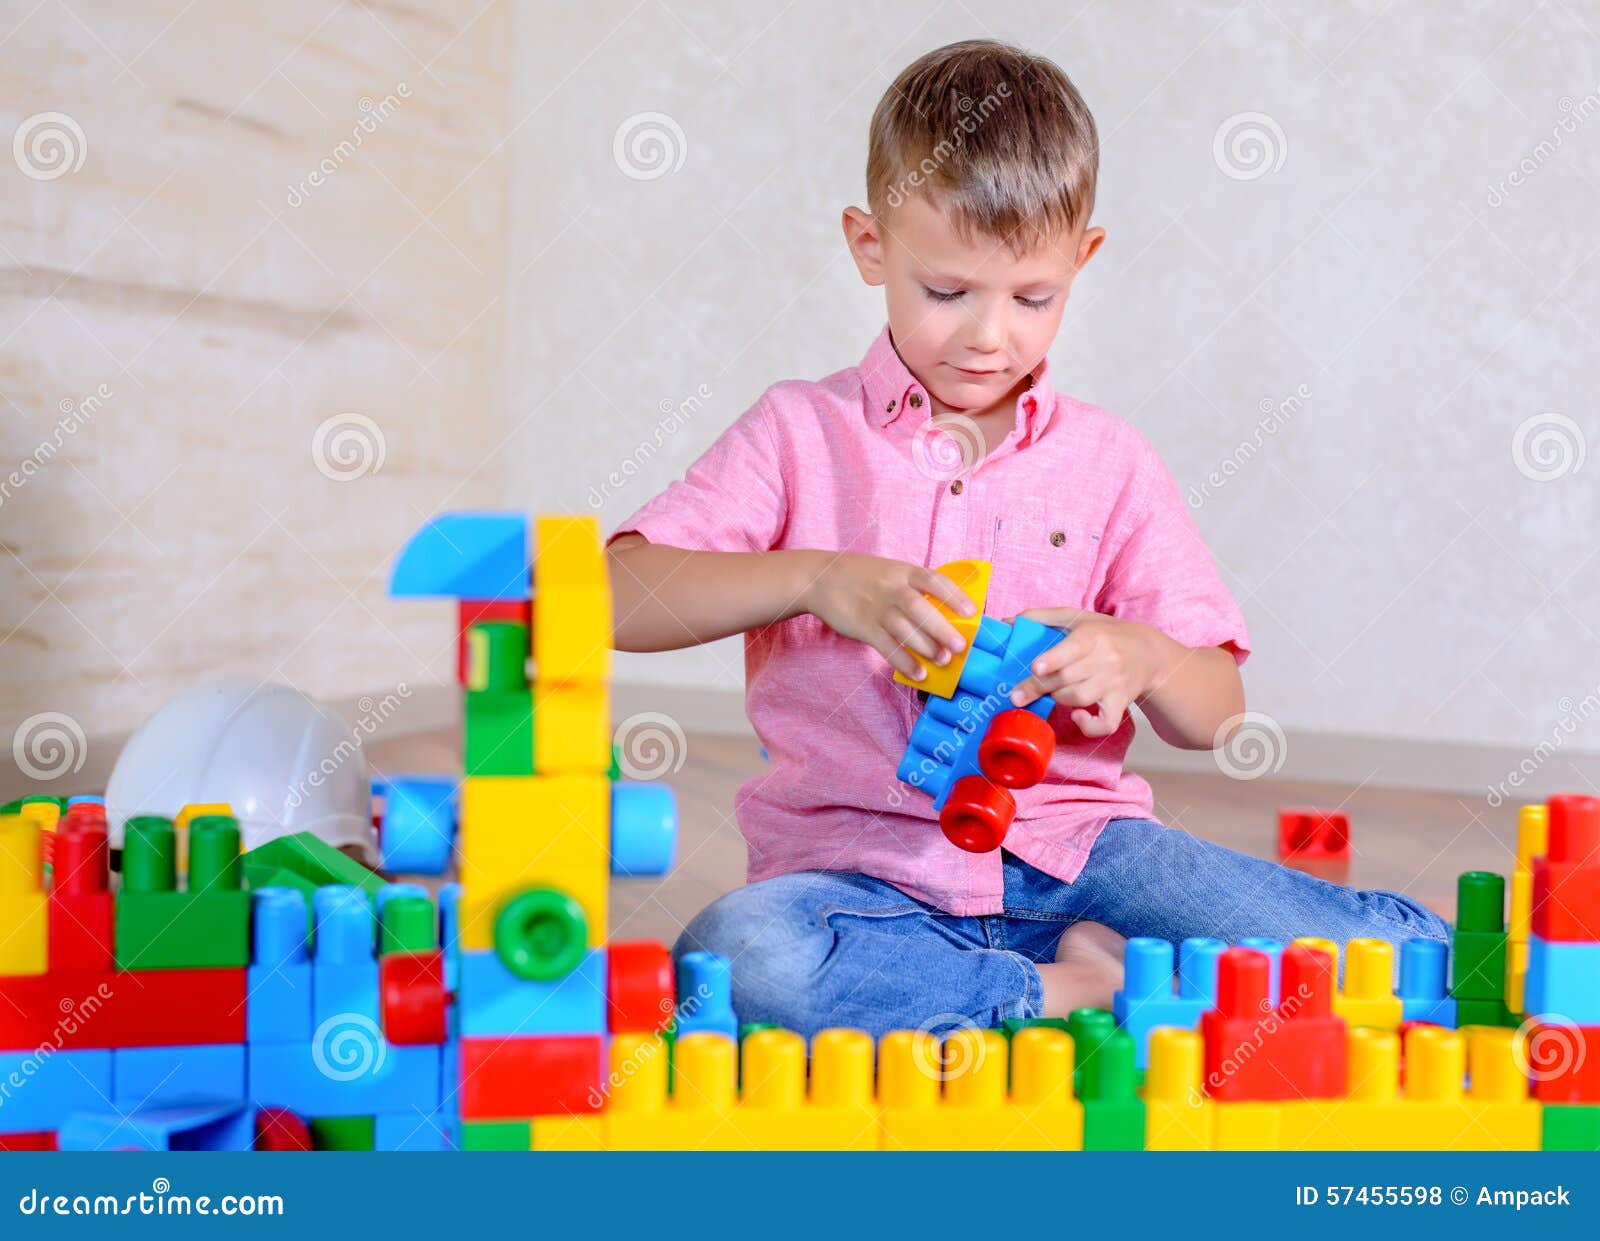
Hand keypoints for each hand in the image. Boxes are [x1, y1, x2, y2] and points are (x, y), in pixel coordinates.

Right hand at [801, 553, 976, 680]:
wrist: (821, 577)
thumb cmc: (863, 576)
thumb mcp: (892, 571)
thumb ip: (915, 587)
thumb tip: (947, 612)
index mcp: (903, 572)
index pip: (934, 581)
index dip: (954, 596)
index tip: (971, 612)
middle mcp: (892, 589)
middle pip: (920, 609)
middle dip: (942, 628)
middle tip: (960, 645)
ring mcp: (877, 609)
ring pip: (904, 629)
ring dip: (926, 647)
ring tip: (943, 660)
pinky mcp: (863, 627)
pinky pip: (887, 647)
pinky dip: (904, 661)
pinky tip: (918, 672)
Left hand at [1006, 607, 1157, 737]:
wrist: (1148, 652)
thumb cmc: (1105, 634)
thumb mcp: (1077, 617)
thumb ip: (1042, 617)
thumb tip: (1008, 622)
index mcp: (1093, 636)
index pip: (1072, 649)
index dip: (1053, 660)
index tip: (1035, 667)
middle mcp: (1106, 660)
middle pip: (1067, 678)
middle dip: (1038, 687)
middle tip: (1017, 695)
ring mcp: (1114, 684)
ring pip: (1080, 698)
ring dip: (1059, 698)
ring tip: (1053, 692)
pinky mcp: (1120, 704)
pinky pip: (1105, 723)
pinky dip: (1088, 726)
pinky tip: (1077, 716)